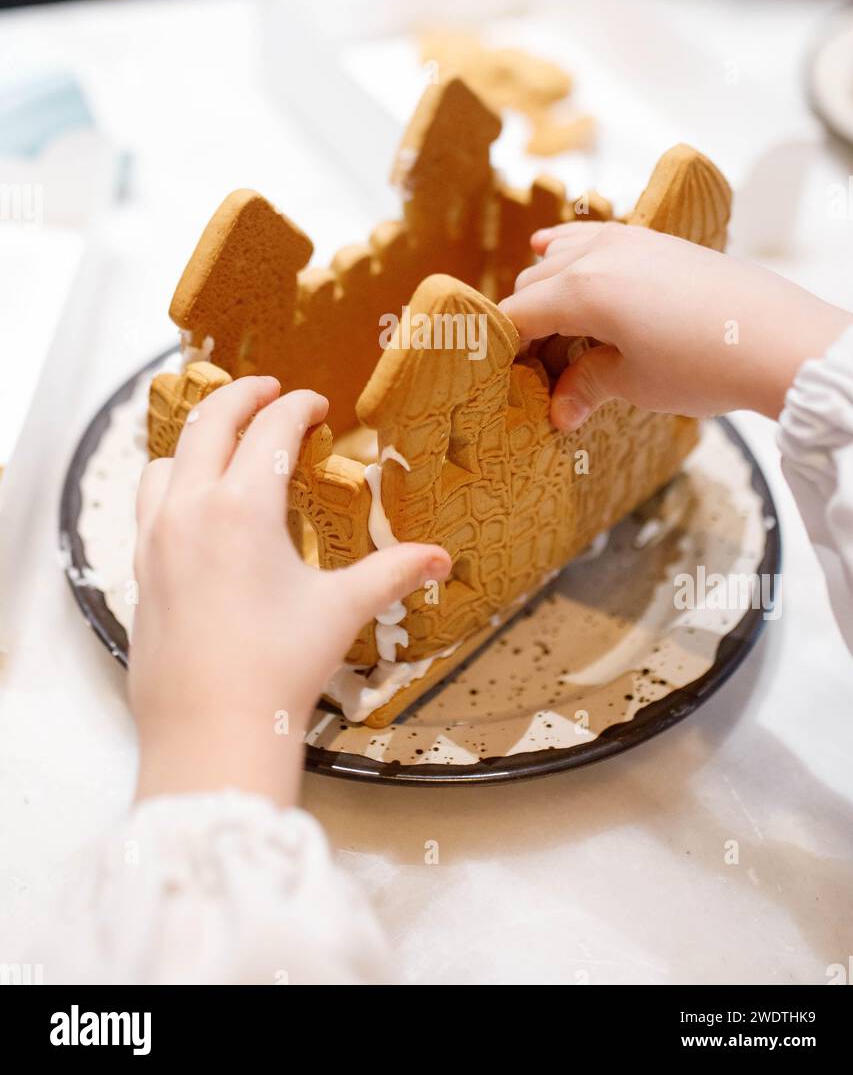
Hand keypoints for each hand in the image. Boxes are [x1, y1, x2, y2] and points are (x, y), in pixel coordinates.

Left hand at [131, 377, 449, 806]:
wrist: (210, 732)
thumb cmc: (277, 668)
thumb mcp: (342, 611)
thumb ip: (391, 573)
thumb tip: (441, 559)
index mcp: (242, 507)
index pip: (271, 430)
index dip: (297, 408)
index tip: (316, 405)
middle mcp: (191, 510)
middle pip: (209, 424)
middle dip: (241, 397)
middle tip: (268, 390)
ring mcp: (157, 540)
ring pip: (167, 461)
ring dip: (198, 440)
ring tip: (225, 444)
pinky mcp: (141, 572)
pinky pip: (148, 505)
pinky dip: (171, 484)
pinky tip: (193, 507)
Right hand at [499, 222, 852, 427]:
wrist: (777, 337)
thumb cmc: (703, 364)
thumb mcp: (635, 384)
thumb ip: (587, 387)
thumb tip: (558, 413)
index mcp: (581, 291)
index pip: (518, 315)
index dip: (504, 348)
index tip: (503, 376)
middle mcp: (597, 256)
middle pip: (534, 283)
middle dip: (526, 322)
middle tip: (535, 366)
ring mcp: (628, 242)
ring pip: (561, 254)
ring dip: (547, 285)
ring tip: (551, 325)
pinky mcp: (656, 241)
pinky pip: (593, 235)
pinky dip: (570, 249)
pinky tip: (555, 250)